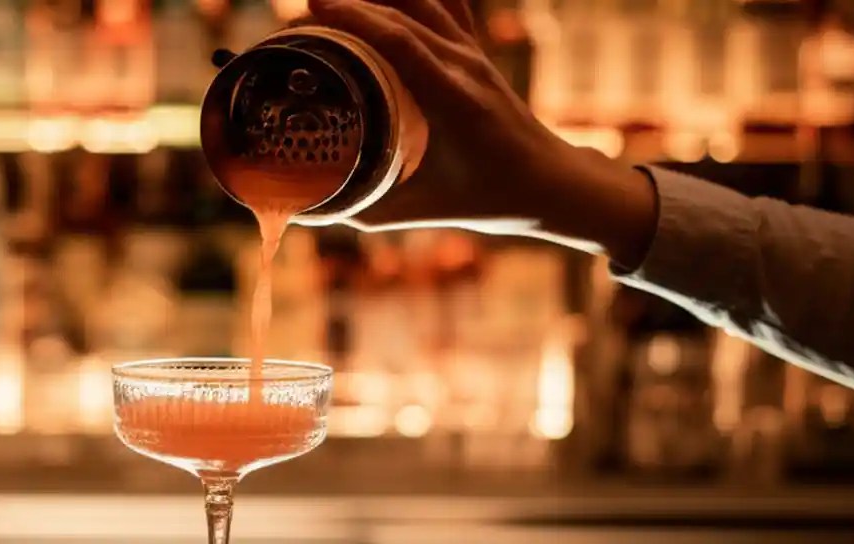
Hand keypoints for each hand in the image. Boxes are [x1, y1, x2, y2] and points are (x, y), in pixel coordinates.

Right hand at [306, 0, 656, 267]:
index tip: (309, 13)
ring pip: (423, 2)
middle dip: (349, 6)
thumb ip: (367, 209)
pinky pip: (442, 7)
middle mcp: (466, 66)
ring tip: (331, 3)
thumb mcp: (425, 209)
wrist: (552, 184)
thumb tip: (309, 211)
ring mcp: (474, 55)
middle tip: (302, 17)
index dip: (351, 19)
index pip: (398, 40)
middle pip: (402, 14)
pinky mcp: (476, 53)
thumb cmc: (493, 199)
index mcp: (455, 99)